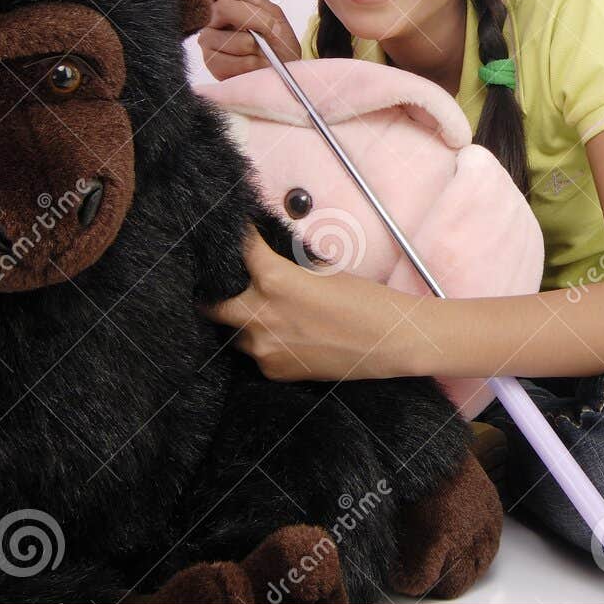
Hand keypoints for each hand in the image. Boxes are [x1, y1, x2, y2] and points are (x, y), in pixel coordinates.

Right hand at [193, 0, 302, 78]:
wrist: (286, 70)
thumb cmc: (278, 41)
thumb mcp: (270, 11)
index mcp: (220, 3)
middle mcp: (209, 22)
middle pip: (221, 8)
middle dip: (254, 18)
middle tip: (271, 28)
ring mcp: (208, 43)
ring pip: (230, 38)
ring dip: (257, 44)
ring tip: (265, 50)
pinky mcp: (213, 66)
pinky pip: (232, 60)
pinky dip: (253, 62)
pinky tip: (258, 63)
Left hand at [202, 226, 425, 380]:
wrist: (389, 341)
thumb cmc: (363, 300)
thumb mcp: (322, 271)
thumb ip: (287, 266)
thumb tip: (268, 259)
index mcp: (272, 279)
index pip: (240, 250)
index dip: (238, 237)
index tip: (236, 234)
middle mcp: (259, 314)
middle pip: (213, 304)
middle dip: (217, 294)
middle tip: (224, 287)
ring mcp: (264, 347)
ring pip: (235, 334)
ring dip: (244, 323)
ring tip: (265, 315)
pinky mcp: (274, 370)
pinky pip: (257, 354)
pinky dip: (266, 344)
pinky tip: (287, 336)